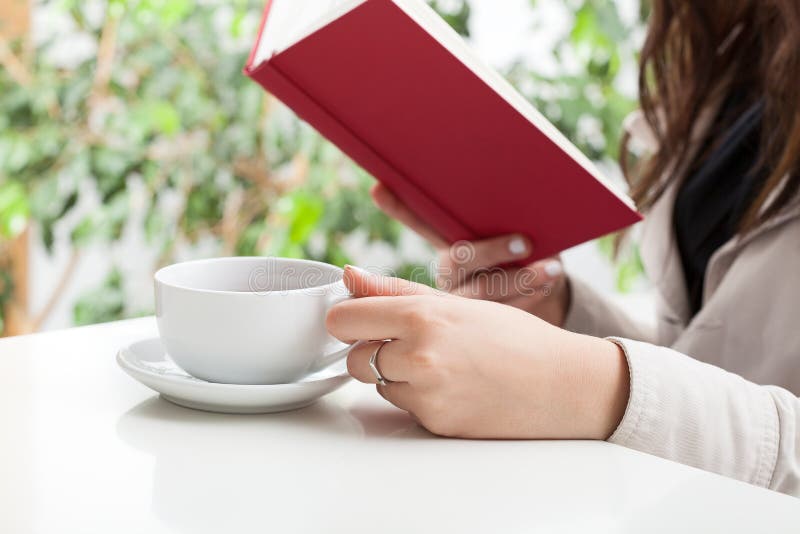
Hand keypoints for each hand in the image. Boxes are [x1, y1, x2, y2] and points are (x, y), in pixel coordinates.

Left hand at [327, 266, 628, 439]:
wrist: (562, 384)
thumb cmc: (515, 337)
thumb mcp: (455, 303)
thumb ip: (393, 291)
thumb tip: (349, 277)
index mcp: (421, 317)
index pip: (343, 320)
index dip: (349, 319)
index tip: (361, 320)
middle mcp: (419, 357)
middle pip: (354, 357)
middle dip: (372, 350)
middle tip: (410, 343)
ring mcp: (426, 395)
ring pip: (378, 384)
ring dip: (396, 375)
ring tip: (441, 365)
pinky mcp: (435, 423)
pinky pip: (405, 407)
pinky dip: (419, 398)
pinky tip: (453, 387)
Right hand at [371, 184, 570, 325]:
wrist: (530, 308)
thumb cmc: (516, 256)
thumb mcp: (505, 238)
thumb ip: (499, 219)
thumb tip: (516, 188)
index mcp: (444, 248)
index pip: (417, 220)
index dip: (396, 206)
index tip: (379, 188)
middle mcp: (444, 275)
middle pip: (456, 260)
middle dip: (491, 249)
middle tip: (523, 241)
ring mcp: (460, 304)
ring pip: (482, 293)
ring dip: (520, 277)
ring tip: (552, 268)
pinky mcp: (481, 327)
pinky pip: (504, 313)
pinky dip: (531, 296)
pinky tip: (550, 283)